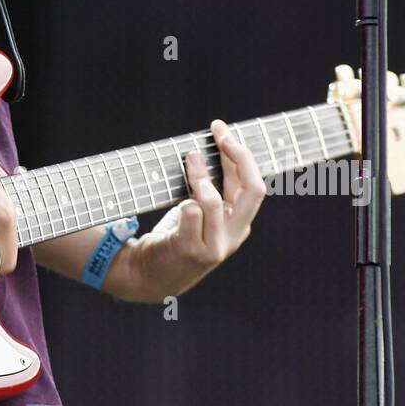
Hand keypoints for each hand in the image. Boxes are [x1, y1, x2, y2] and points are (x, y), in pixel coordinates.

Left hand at [119, 118, 265, 302]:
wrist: (150, 274)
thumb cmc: (177, 235)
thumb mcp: (201, 210)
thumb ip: (213, 186)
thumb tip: (215, 145)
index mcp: (241, 223)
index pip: (254, 185)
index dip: (242, 154)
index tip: (222, 131)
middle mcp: (234, 235)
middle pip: (254, 190)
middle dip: (238, 155)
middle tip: (219, 133)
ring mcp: (215, 246)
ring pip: (215, 201)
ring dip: (201, 175)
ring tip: (190, 159)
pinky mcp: (192, 251)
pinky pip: (190, 214)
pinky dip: (184, 202)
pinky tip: (178, 203)